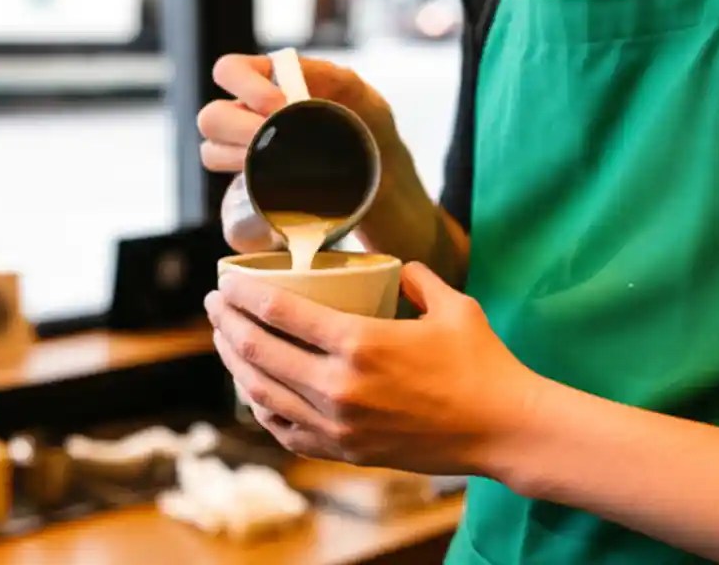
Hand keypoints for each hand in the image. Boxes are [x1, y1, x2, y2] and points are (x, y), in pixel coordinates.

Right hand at [199, 54, 403, 252]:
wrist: (385, 184)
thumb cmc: (371, 131)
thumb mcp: (364, 97)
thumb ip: (332, 78)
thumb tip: (295, 84)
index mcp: (269, 84)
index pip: (228, 71)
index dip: (245, 86)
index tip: (280, 106)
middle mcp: (248, 117)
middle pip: (210, 117)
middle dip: (239, 129)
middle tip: (275, 144)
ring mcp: (245, 154)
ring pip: (211, 153)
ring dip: (239, 160)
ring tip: (275, 169)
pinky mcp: (249, 191)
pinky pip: (226, 198)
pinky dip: (243, 196)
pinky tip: (272, 196)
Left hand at [204, 263, 546, 475]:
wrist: (504, 430)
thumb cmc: (483, 364)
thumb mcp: (452, 306)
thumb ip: (418, 279)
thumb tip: (399, 266)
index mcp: (359, 343)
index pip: (278, 313)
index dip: (242, 295)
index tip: (225, 282)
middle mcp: (339, 386)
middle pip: (258, 352)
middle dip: (226, 324)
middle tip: (214, 305)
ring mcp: (338, 424)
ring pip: (262, 394)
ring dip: (235, 364)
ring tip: (225, 341)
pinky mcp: (345, 451)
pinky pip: (285, 431)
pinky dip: (262, 410)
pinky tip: (254, 390)